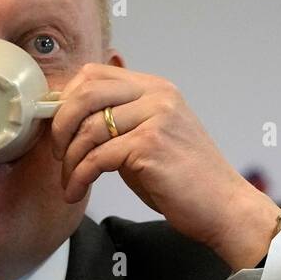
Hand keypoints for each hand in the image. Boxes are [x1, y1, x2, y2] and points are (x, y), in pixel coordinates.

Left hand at [49, 64, 280, 269]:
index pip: (94, 74)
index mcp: (155, 87)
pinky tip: (76, 191)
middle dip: (60, 125)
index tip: (58, 127)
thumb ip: (120, 120)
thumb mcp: (152, 134)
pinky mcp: (150, 146)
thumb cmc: (184, 177)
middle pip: (86, 93)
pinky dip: (78, 177)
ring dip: (68, 160)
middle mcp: (156, 95)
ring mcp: (155, 118)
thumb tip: (71, 117)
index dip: (67, 98)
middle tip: (56, 153)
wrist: (223, 206)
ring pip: (88, 129)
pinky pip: (96, 158)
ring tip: (69, 180)